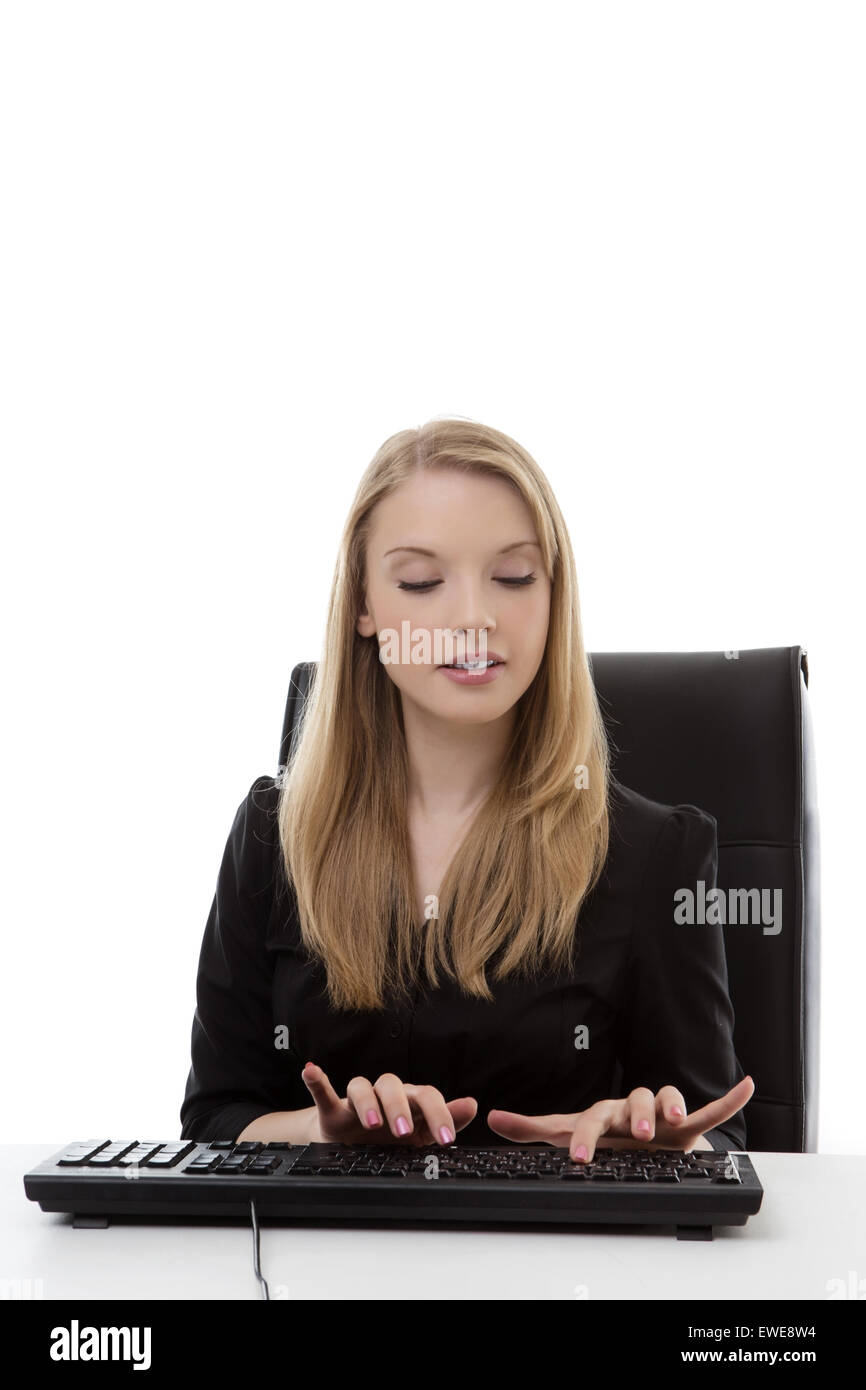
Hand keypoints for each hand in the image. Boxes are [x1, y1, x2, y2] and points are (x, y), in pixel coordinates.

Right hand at [300, 1062, 477, 1146]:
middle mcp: (384, 1095)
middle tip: (404, 1133)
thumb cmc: (390, 1139)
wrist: (352, 1149)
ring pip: (361, 1086)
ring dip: (366, 1101)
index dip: (439, 1115)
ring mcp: (356, 1102)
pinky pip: (322, 1092)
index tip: (446, 1140)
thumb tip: (473, 1104)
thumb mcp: (421, 1133)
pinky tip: (311, 1071)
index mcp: (409, 1100)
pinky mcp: (331, 1110)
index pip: (426, 1096)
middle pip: (393, 1085)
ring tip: (370, 1123)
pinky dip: (317, 1080)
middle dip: (399, 1108)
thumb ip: (446, 1119)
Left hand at [486, 1076, 754, 1161]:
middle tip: (637, 1135)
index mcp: (606, 1112)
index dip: (586, 1137)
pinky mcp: (691, 1125)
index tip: (580, 1160)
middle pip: (634, 1100)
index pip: (593, 1118)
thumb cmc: (606, 1139)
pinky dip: (730, 1096)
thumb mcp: (568, 1134)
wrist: (641, 1142)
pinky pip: (710, 1106)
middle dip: (637, 1117)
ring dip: (672, 1105)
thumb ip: (533, 1129)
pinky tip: (745, 1084)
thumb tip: (492, 1119)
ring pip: (668, 1097)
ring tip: (675, 1120)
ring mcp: (664, 1113)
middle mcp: (634, 1108)